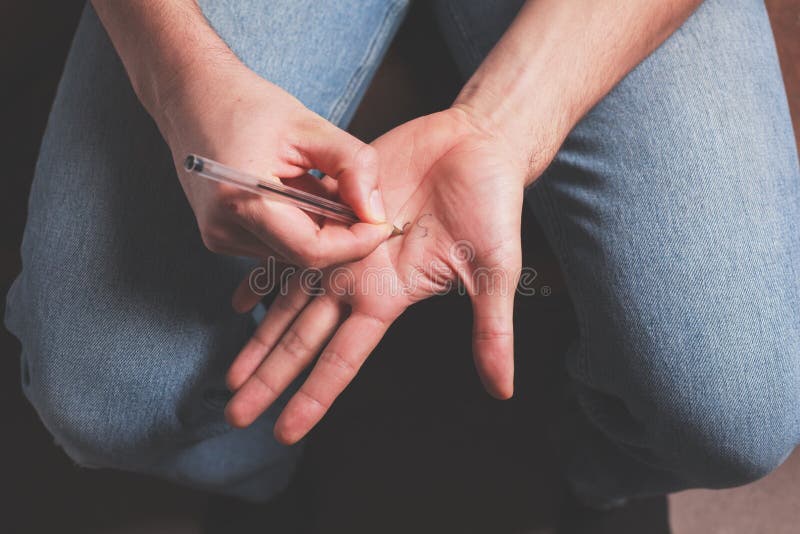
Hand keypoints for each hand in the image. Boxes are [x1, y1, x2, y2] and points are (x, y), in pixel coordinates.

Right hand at [159, 61, 392, 265]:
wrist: (192, 96)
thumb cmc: (246, 105)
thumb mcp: (310, 126)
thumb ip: (353, 166)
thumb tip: (376, 212)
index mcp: (243, 199)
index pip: (312, 251)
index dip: (355, 243)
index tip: (381, 222)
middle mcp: (224, 228)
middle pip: (305, 255)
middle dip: (341, 233)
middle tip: (357, 196)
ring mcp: (219, 236)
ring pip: (294, 253)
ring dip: (320, 228)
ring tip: (316, 183)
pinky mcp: (222, 237)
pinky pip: (277, 245)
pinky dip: (300, 225)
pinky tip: (296, 191)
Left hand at [224, 107, 546, 443]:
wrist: (476, 147)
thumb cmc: (492, 205)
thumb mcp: (493, 272)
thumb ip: (491, 331)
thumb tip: (502, 392)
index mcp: (388, 296)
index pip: (341, 358)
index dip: (313, 396)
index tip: (284, 432)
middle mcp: (357, 279)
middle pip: (302, 339)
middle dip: (269, 380)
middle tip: (235, 415)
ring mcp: (341, 247)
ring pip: (286, 302)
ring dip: (258, 339)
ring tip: (229, 377)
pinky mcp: (332, 209)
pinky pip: (286, 246)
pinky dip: (261, 275)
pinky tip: (239, 298)